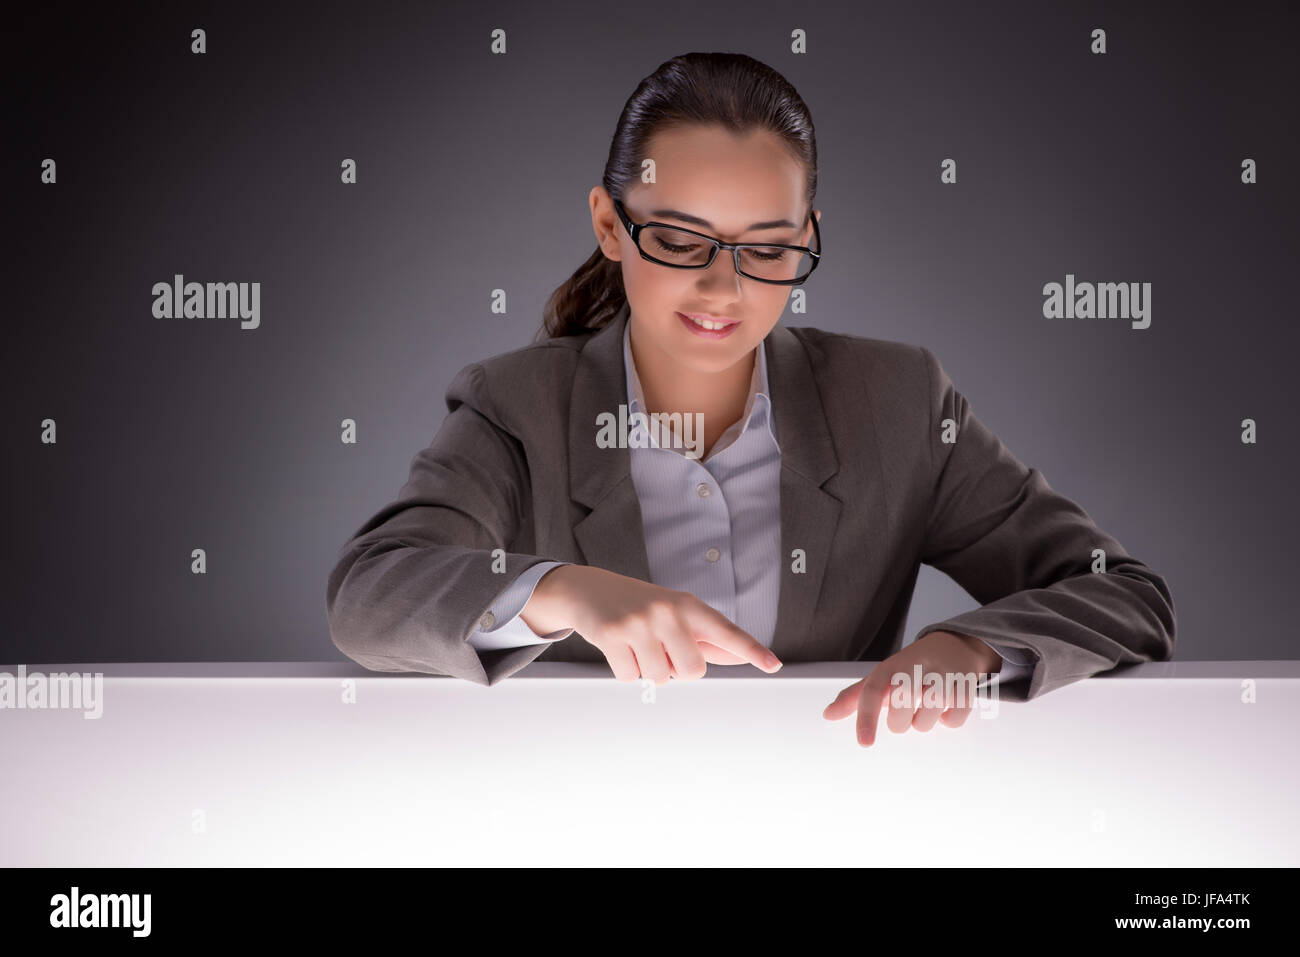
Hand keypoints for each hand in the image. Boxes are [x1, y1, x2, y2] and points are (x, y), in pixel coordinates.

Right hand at [519, 564, 782, 683]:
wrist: (589, 590)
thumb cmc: (640, 605)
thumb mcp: (676, 614)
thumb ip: (706, 638)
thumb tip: (739, 657)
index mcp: (689, 605)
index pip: (726, 632)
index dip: (752, 650)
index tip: (774, 665)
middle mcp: (667, 611)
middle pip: (693, 671)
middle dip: (678, 669)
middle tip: (662, 649)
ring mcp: (639, 622)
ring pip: (660, 678)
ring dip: (649, 669)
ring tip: (637, 644)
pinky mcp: (611, 634)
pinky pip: (630, 678)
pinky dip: (625, 669)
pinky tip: (618, 646)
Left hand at [821, 631, 1003, 746]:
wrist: (952, 646)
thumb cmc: (910, 667)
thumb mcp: (883, 676)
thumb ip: (856, 697)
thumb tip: (828, 715)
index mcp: (890, 666)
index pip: (873, 691)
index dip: (866, 718)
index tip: (864, 743)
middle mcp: (915, 668)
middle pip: (899, 712)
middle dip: (899, 722)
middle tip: (905, 711)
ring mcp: (942, 676)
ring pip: (925, 722)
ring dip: (923, 722)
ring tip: (927, 704)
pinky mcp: (965, 687)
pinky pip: (951, 722)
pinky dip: (947, 720)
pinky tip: (946, 705)